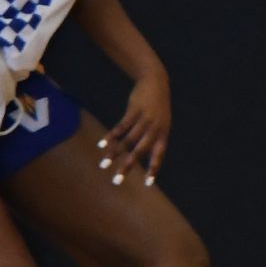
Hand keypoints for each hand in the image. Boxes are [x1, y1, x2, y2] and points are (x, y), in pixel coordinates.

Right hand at [100, 72, 170, 186]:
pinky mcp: (134, 111)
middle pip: (140, 151)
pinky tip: (102, 144)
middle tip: (117, 180)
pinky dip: (111, 136)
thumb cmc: (158, 108)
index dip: (153, 169)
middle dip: (128, 166)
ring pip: (127, 140)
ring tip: (104, 164)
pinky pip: (121, 127)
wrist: (156, 83)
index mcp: (163, 134)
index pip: (159, 155)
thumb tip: (143, 157)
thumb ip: (154, 139)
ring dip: (114, 153)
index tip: (147, 184)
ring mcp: (144, 119)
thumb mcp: (162, 123)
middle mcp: (155, 129)